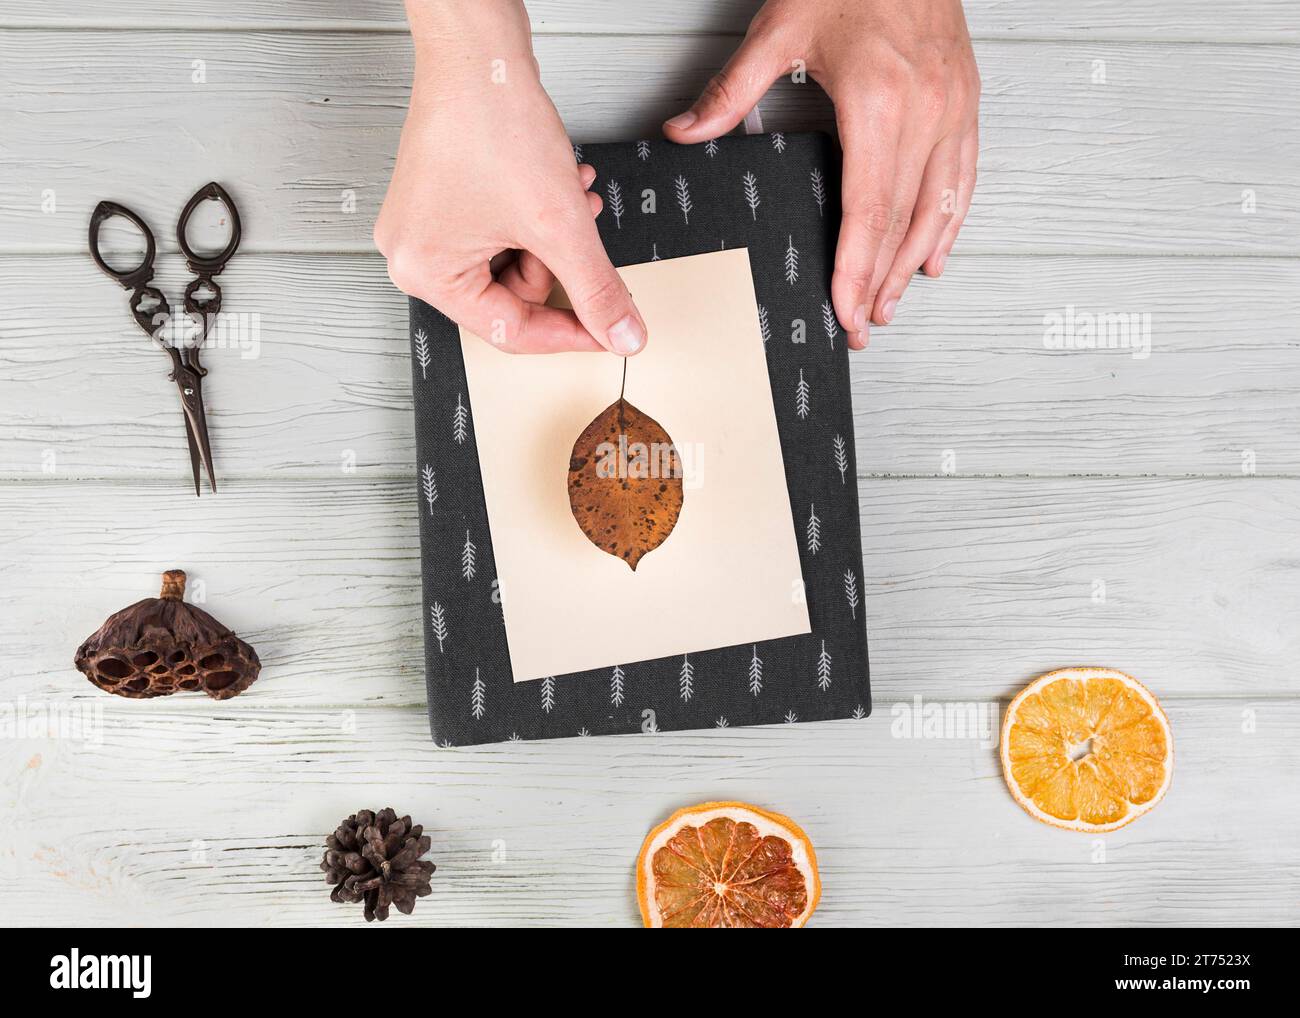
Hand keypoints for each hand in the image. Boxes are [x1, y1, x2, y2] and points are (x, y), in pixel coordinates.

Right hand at [375, 1, 645, 354]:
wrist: (479, 52)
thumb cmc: (490, 121)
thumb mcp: (560, 223)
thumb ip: (596, 288)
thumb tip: (620, 333)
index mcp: (426, 273)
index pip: (510, 331)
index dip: (568, 333)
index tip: (607, 332)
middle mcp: (415, 255)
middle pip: (511, 296)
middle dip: (559, 263)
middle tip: (582, 234)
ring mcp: (426, 227)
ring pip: (513, 261)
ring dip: (554, 236)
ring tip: (572, 199)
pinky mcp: (443, 201)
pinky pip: (501, 233)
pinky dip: (537, 217)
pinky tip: (558, 187)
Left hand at [664, 0, 979, 347]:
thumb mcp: (781, 28)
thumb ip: (732, 91)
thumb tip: (685, 131)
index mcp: (879, 104)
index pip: (868, 213)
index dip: (856, 270)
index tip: (845, 310)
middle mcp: (926, 113)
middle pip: (903, 223)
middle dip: (881, 283)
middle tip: (865, 325)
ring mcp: (953, 108)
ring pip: (940, 207)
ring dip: (916, 263)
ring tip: (893, 302)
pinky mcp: (966, 99)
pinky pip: (965, 176)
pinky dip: (951, 221)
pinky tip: (937, 251)